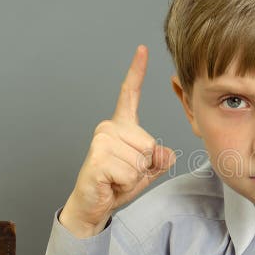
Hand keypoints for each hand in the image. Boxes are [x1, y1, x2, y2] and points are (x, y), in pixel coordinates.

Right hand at [60, 45, 175, 237]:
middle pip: (149, 143)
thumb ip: (161, 157)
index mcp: (121, 125)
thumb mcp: (148, 168)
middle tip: (123, 172)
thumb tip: (160, 151)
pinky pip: (131, 172)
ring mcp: (101, 141)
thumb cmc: (118, 183)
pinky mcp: (98, 159)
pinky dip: (126, 183)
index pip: (129, 94)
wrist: (94, 205)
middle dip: (144, 165)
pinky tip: (111, 182)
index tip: (142, 49)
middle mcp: (108, 127)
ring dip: (134, 176)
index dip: (136, 71)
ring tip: (116, 177)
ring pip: (141, 159)